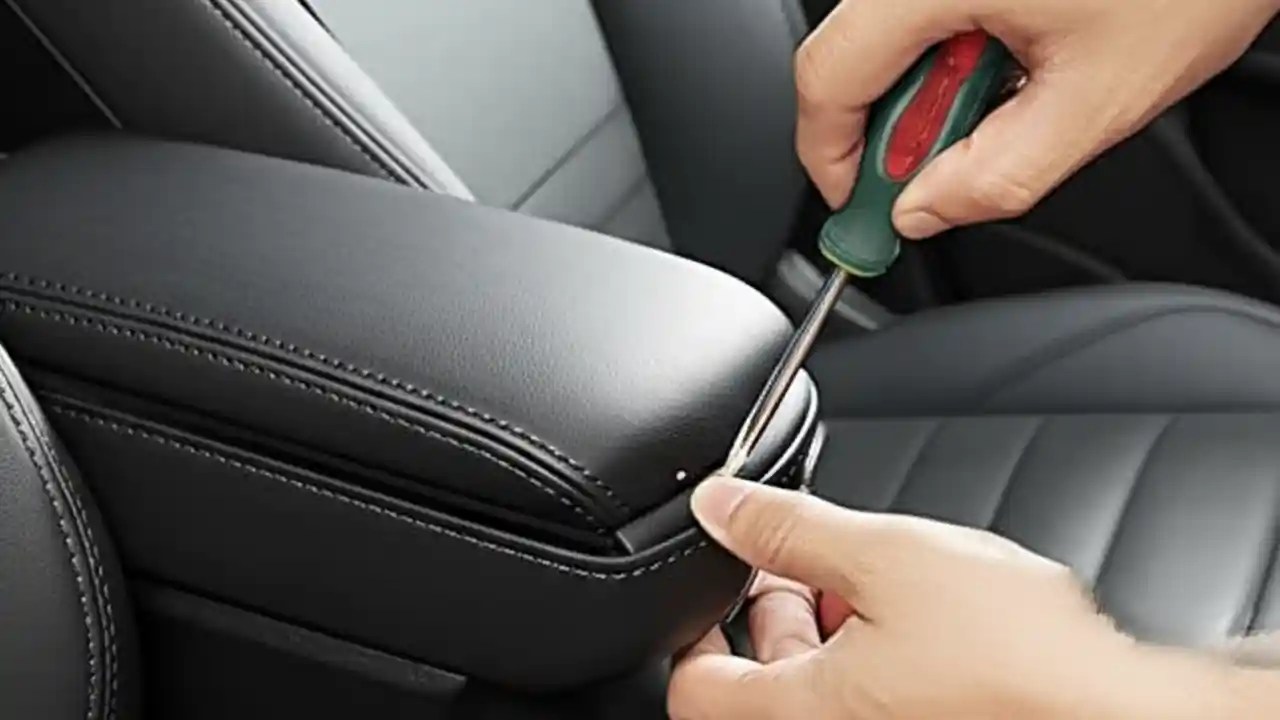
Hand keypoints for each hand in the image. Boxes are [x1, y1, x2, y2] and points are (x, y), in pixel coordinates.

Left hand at [668, 477, 1268, 718]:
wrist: (1119, 712)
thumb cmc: (1017, 656)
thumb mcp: (888, 558)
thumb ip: (789, 530)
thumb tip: (721, 505)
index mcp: (800, 714)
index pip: (692, 686)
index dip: (696, 619)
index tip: (722, 573)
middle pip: (752, 684)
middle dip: (771, 609)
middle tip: (801, 559)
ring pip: (810, 692)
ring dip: (821, 628)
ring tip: (865, 577)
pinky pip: (862, 701)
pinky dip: (865, 657)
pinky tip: (908, 616)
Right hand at [795, 0, 1277, 237]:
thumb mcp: (1098, 103)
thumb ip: (995, 175)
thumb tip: (921, 210)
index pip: (829, 76)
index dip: (831, 156)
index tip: (860, 205)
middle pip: (851, 55)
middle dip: (887, 129)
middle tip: (931, 174)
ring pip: (885, 31)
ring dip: (923, 89)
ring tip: (999, 100)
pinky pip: (923, 7)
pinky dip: (948, 49)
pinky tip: (1006, 59)